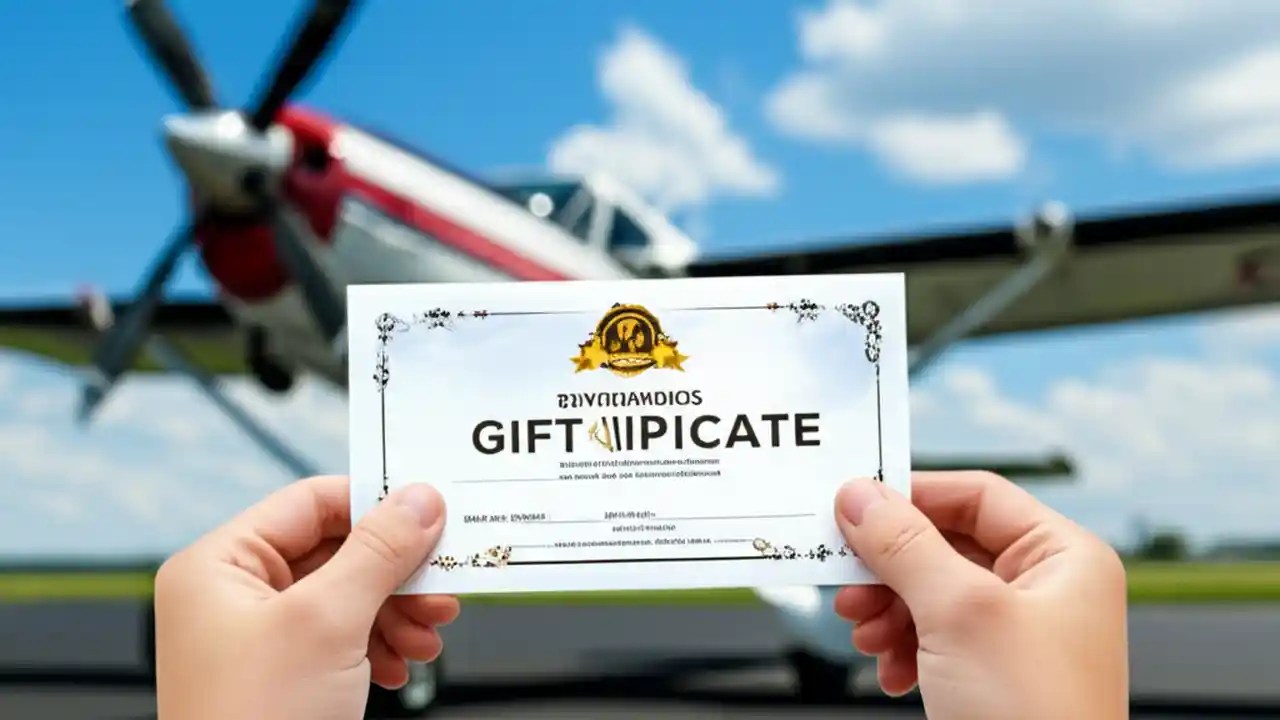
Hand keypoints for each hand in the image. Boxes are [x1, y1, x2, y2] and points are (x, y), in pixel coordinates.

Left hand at [154, 476, 455, 719]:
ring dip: (396, 613)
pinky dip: (381, 645)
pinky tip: (405, 663)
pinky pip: (344, 636)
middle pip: (336, 550)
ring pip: (347, 595)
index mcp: (218, 566)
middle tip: (440, 584)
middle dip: (395, 574)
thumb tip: (419, 499)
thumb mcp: (328, 622)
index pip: (310, 503)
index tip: (429, 513)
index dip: (374, 504)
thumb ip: (379, 552)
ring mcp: (258, 638)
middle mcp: (232, 595)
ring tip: (427, 634)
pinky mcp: (285, 674)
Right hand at [834, 472, 1127, 719]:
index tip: (854, 506)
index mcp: (1065, 558)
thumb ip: (904, 545)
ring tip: (865, 635)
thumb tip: (860, 495)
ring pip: (933, 593)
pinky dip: (903, 648)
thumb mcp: (959, 614)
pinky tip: (889, 671)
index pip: (977, 495)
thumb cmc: (1034, 719)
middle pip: (946, 545)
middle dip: (891, 569)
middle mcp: (1048, 590)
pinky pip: (935, 637)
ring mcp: (1021, 635)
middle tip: (848, 582)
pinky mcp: (994, 675)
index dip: (912, 496)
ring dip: (889, 611)